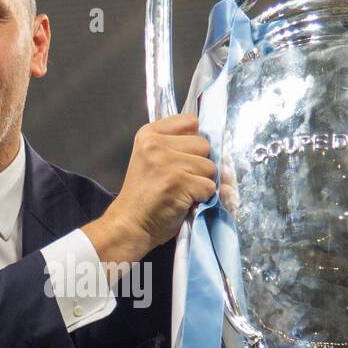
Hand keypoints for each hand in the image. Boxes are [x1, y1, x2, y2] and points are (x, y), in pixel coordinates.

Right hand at [83, 114, 216, 264]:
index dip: (193, 143)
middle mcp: (156, 144)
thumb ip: (176, 146)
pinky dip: (202, 198)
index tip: (184, 159)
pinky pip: (209, 186)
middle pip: (203, 144)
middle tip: (181, 180)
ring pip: (209, 166)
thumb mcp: (152, 160)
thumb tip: (216, 145)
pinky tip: (184, 202)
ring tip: (181, 192)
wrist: (130, 225)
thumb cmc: (144, 196)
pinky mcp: (178, 182)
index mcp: (149, 134)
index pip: (191, 122)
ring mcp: (167, 162)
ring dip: (201, 183)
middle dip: (199, 165)